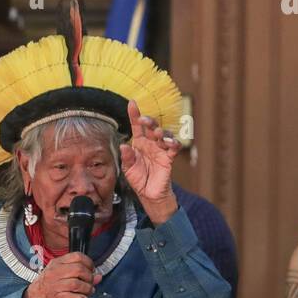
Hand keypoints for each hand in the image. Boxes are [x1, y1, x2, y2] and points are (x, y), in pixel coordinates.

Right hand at [21, 252, 102, 297]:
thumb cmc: (47, 284)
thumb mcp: (60, 273)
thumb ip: (79, 273)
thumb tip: (98, 276)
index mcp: (57, 263)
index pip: (77, 256)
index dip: (89, 262)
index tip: (92, 269)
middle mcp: (56, 273)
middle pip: (79, 270)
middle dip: (89, 277)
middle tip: (90, 282)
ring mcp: (56, 286)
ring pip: (78, 284)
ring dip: (87, 289)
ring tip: (88, 291)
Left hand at [119, 100, 179, 223]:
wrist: (149, 194)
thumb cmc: (138, 179)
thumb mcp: (128, 169)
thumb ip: (127, 158)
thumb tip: (123, 146)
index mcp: (139, 143)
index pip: (137, 126)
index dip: (135, 114)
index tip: (132, 103)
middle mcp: (151, 144)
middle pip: (152, 127)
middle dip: (149, 121)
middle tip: (144, 120)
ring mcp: (161, 150)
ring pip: (165, 135)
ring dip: (163, 132)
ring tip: (159, 133)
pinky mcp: (169, 158)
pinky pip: (174, 148)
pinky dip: (174, 143)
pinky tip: (170, 143)